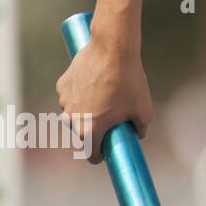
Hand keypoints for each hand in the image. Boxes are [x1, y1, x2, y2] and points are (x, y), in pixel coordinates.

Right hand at [55, 37, 153, 165]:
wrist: (112, 49)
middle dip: (95, 129)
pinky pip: (72, 96)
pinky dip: (82, 93)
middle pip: (82, 133)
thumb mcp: (144, 109)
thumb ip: (141, 128)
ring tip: (107, 95)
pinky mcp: (62, 85)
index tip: (106, 152)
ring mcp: (64, 101)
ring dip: (87, 110)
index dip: (100, 156)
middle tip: (112, 118)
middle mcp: (72, 119)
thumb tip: (138, 134)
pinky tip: (97, 82)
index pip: (90, 155)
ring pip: (75, 114)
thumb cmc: (129, 81)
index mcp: (90, 130)